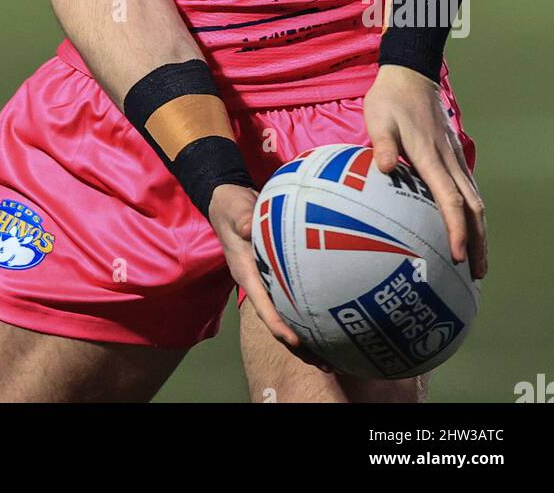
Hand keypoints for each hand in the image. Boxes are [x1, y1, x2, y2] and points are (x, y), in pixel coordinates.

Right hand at [208, 183, 331, 371]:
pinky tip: (329, 324)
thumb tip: (246, 228)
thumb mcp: (234, 208)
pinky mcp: (277, 273)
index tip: (296, 341)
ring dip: (307, 337)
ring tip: (334, 358)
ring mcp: (267, 280)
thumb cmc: (232, 205)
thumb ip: (241, 218)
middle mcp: (257, 282)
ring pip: (287, 315)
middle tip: (326, 363)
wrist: (230, 200)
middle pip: (278, 320)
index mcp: (246, 271)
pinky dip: (309, 314)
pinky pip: (293, 299)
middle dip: (299, 344)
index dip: (277, 324)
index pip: (261, 304)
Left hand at [364, 64, 486, 279]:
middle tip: (476, 273)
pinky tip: (469, 228)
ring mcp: (454, 158)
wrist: (410, 75)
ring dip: (479, 230)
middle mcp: (448, 160)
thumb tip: (384, 168)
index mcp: (430, 156)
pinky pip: (469, 189)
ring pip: (474, 200)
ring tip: (477, 260)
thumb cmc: (389, 100)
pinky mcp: (453, 155)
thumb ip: (383, 144)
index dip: (456, 229)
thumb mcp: (378, 118)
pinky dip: (474, 214)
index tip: (458, 255)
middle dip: (477, 241)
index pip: (449, 200)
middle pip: (472, 207)